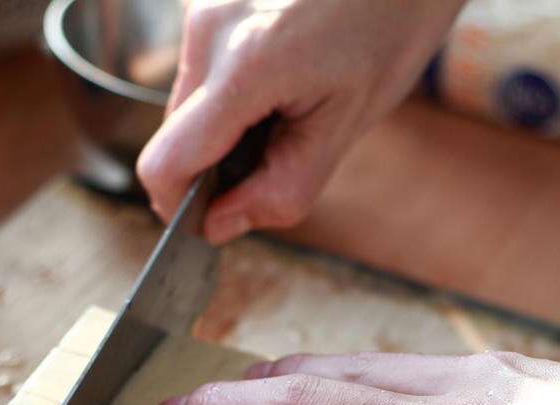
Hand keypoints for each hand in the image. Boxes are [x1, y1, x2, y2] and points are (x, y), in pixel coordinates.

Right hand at [136, 0, 464, 243]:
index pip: (166, 164)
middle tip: (276, 156)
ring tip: (286, 105)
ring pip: (185, 105)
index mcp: (245, 66)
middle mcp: (210, 29)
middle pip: (173, 137)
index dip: (181, 206)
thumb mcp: (348, 124)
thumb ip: (281, 188)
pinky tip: (278, 75)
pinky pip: (200, 70)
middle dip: (213, 165)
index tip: (211, 220)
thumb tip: (219, 226)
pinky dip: (229, 93)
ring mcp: (203, 7)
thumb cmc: (393, 27)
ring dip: (222, 128)